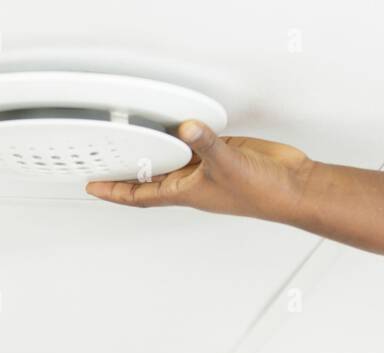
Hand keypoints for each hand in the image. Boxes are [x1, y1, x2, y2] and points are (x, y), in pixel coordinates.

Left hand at [84, 120, 314, 220]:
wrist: (290, 187)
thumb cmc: (261, 193)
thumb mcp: (227, 164)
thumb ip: (205, 144)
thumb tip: (185, 128)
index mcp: (185, 193)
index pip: (139, 195)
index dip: (113, 191)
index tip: (92, 187)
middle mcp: (191, 182)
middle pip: (148, 179)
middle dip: (122, 174)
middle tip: (99, 163)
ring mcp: (205, 168)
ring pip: (168, 161)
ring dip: (148, 154)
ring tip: (124, 143)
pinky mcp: (220, 153)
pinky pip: (192, 145)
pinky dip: (179, 136)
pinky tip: (173, 125)